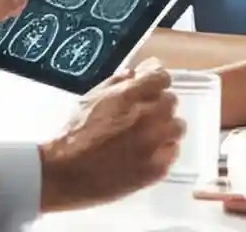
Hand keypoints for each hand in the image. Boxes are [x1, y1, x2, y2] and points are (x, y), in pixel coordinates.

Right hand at [38, 60, 185, 212]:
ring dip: (165, 127)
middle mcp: (146, 118)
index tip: (152, 85)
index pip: (162, 77)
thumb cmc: (76, 134)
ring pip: (177, 127)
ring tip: (147, 135)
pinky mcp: (157, 169)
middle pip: (171, 101)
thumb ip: (119, 82)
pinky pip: (173, 151)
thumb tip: (140, 72)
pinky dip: (163, 150)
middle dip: (158, 104)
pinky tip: (145, 153)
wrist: (68, 173)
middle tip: (143, 114)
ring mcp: (154, 145)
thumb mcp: (92, 98)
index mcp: (128, 97)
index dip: (156, 79)